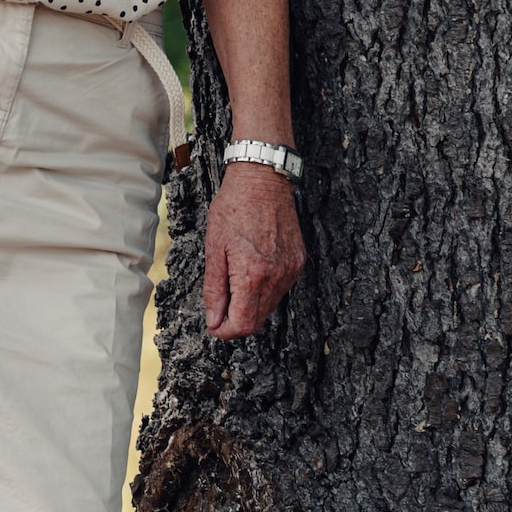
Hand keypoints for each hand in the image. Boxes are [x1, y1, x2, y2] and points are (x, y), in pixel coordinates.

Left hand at [202, 163, 304, 338]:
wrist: (263, 180)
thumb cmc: (234, 208)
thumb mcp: (214, 249)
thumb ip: (214, 289)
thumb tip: (213, 320)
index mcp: (252, 274)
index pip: (243, 324)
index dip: (225, 331)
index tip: (213, 325)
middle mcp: (277, 276)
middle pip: (257, 320)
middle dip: (236, 321)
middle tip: (219, 308)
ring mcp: (291, 270)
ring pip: (269, 307)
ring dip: (250, 305)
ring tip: (234, 283)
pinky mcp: (298, 261)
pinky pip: (280, 289)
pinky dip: (264, 290)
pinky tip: (251, 271)